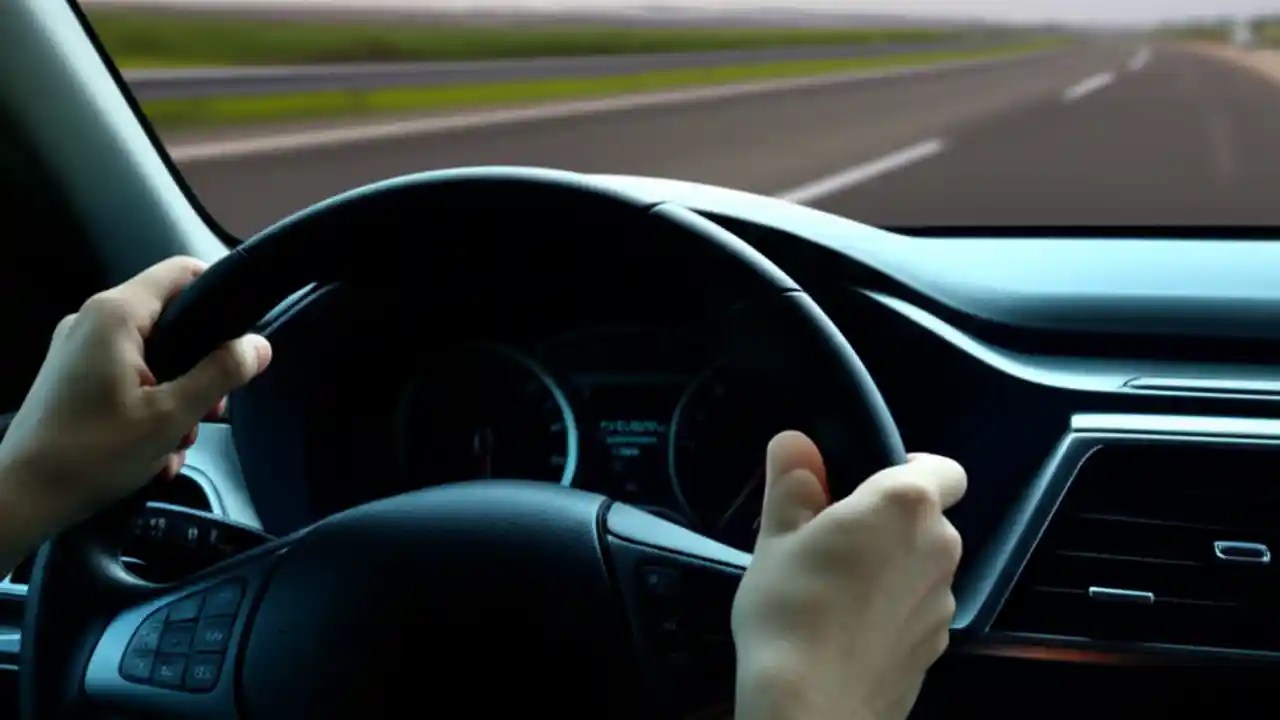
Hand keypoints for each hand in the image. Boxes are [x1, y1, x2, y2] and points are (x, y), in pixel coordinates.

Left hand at [0, 257, 270, 569]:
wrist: (20, 499)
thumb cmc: (92, 454)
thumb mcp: (171, 416)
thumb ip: (220, 374)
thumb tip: (259, 345)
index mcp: (115, 315)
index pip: (182, 272)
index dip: (221, 294)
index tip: (243, 337)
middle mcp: (93, 321)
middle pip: (172, 321)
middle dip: (201, 367)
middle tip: (212, 411)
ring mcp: (78, 349)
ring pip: (153, 356)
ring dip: (177, 397)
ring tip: (176, 441)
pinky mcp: (72, 377)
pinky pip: (128, 376)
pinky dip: (149, 406)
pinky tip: (153, 449)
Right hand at [731, 431, 965, 719]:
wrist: (811, 707)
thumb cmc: (791, 610)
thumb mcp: (776, 537)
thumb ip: (792, 482)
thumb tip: (796, 443)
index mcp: (904, 505)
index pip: (944, 468)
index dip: (910, 469)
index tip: (865, 485)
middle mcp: (939, 547)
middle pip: (926, 518)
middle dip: (887, 523)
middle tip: (830, 539)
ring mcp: (944, 601)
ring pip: (922, 565)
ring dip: (891, 566)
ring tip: (834, 589)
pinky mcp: (937, 645)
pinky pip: (917, 608)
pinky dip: (892, 609)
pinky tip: (847, 627)